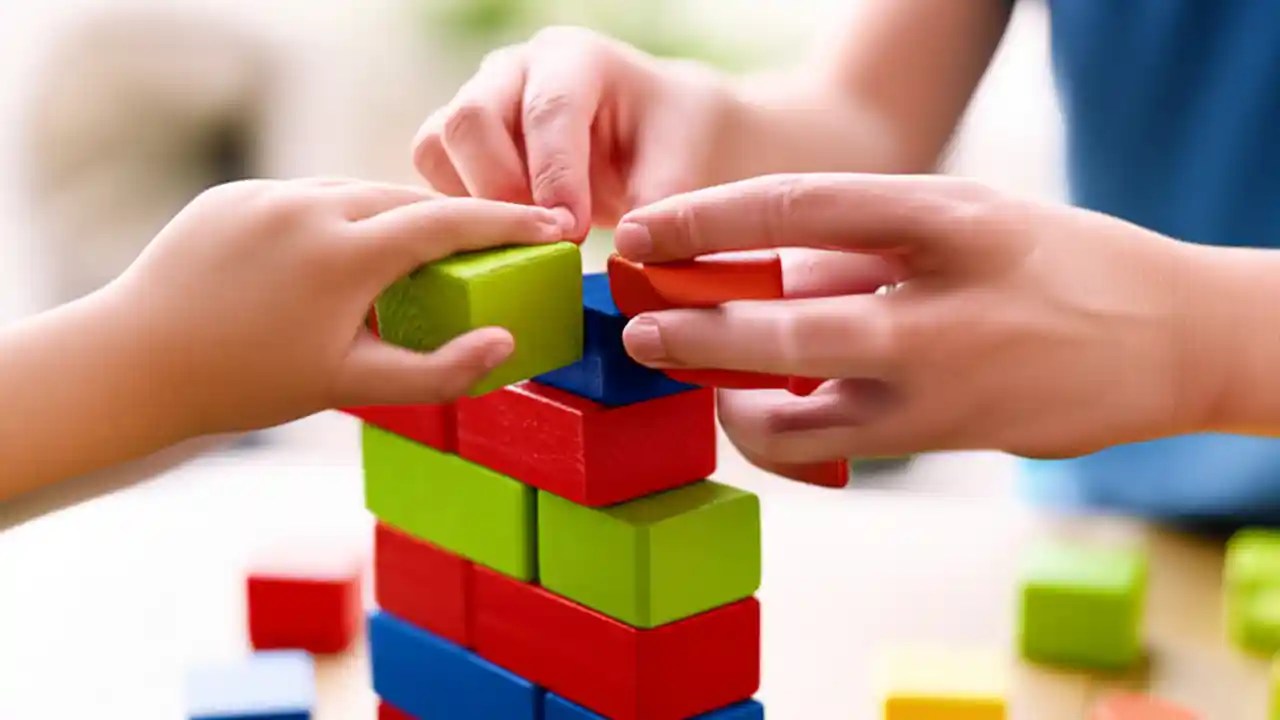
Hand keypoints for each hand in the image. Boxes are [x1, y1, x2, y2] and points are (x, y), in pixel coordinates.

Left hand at [108, 178, 566, 433]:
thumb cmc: (247, 384)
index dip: (504, 222)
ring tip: (406, 261)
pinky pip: (306, 197)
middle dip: (451, 221)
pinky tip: (334, 259)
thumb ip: (439, 371)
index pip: (447, 223)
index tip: (547, 223)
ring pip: (354, 193)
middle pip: (404, 200)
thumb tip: (506, 343)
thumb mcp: (352, 388)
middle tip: (487, 247)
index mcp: (344, 252)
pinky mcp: (233, 194)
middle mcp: (308, 206)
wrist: (133, 364)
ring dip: (391, 219)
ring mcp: (266, 195)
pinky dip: (336, 219)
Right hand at [412, 26, 735, 235]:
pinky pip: (433, 177)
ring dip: (472, 205)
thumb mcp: (685, 168)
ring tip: (526, 240)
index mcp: (574, 58)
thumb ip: (660, 205)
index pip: (547, 111)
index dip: (554, 176)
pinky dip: (459, 213)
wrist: (657, 141)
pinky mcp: (460, 143)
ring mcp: (479, 102)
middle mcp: (514, 71)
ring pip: (437, 147)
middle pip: (470, 121)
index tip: (571, 233)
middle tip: (542, 243)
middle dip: (500, 192)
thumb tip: (626, 253)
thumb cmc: (674, 144)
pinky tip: (508, 238)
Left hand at [613, 174, 1217, 463]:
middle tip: (639, 327)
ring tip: (700, 373)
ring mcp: (940, 385)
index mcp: (947, 218)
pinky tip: (755, 405)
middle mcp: (940, 306)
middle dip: (694, 329)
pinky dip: (774, 427)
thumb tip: (758, 273)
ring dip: (726, 395)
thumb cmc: (1051, 265)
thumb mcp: (964, 218)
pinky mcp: (937, 440)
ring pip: (796, 408)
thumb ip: (861, 245)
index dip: (706, 219)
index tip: (643, 233)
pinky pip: (824, 446)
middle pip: (785, 321)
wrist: (1165, 339)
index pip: (798, 207)